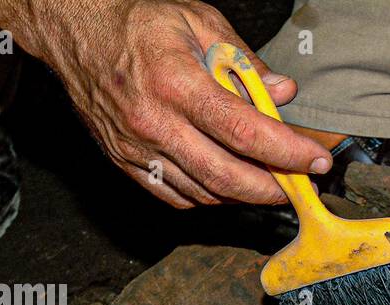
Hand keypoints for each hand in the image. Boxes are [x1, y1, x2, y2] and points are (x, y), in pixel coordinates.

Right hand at [0, 0, 330, 206]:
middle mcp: (153, 122)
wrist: (74, 31)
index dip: (286, 152)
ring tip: (269, 180)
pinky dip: (210, 196)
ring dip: (243, 194)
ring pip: (204, 192)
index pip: (243, 131)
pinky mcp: (125, 163)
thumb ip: (244, 62)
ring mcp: (136, 148)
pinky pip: (177, 197)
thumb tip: (282, 92)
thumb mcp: (198, 22)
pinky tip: (228, 180)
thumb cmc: (139, 23)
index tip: (315, 160)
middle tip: (299, 185)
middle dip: (272, 187)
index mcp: (175, 82)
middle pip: (225, 175)